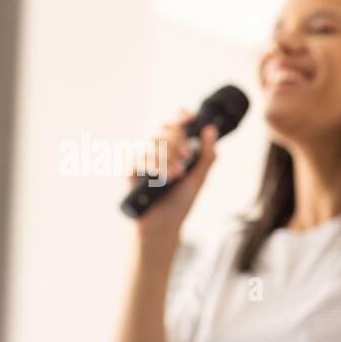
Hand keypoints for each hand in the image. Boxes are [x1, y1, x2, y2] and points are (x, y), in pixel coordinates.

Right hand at [128, 109, 216, 243]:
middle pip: (163, 129)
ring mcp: (141, 158)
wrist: (165, 225)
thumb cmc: (180, 202)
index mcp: (172, 148)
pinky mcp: (129, 170)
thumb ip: (206, 155)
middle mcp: (155, 149)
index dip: (180, 116)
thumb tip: (211, 130)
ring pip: (150, 142)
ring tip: (178, 174)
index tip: (190, 118)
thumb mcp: (199, 178)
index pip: (173, 124)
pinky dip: (153, 164)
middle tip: (188, 157)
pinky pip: (136, 157)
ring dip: (167, 156)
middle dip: (177, 140)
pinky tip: (166, 176)